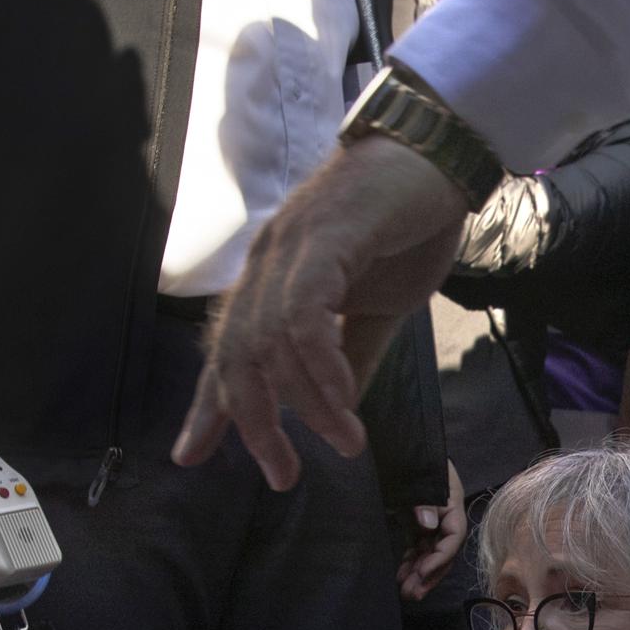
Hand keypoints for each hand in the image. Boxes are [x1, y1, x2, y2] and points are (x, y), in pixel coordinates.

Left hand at [181, 134, 471, 489]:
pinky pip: (305, 315)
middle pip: (237, 356)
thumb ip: (351, 357)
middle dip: (253, 424)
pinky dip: (319, 365)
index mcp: (271, 281)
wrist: (439, 155)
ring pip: (271, 344)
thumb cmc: (409, 226)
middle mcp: (266, 264)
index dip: (207, 407)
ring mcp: (289, 249)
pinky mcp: (323, 239)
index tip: (190, 456)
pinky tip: (344, 397)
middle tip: (282, 474)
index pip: (228, 351)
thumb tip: (336, 411)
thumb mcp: (378, 309)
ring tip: (344, 441)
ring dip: (307, 404)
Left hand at [397, 462, 467, 601]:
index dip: (440, 557)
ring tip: (405, 590)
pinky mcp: (417, 520)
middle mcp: (446, 513)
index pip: (454, 536)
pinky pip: (419, 545)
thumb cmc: (409, 454)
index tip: (421, 572)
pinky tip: (402, 574)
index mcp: (452, 501)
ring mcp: (432, 518)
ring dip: (420, 572)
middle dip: (430, 574)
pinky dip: (412, 560)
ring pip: (431, 551)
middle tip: (413, 593)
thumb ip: (424, 499)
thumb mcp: (418, 473)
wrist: (398, 438)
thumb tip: (428, 524)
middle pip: (444, 550)